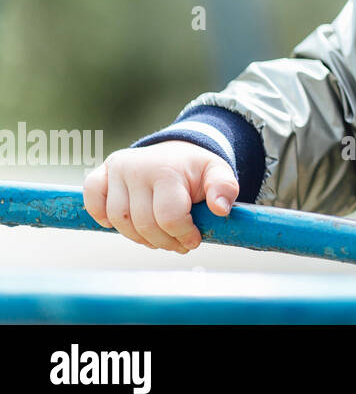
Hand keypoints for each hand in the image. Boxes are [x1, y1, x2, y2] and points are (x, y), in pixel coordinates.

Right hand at [83, 141, 239, 253]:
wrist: (176, 150)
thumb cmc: (195, 169)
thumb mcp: (218, 173)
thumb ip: (225, 187)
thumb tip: (220, 209)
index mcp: (167, 170)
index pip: (169, 217)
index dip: (182, 235)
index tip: (194, 240)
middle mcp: (137, 168)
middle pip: (143, 224)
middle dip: (164, 242)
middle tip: (177, 244)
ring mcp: (116, 170)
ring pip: (118, 221)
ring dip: (139, 237)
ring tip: (158, 237)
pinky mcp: (101, 174)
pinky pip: (92, 202)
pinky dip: (102, 218)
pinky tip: (124, 224)